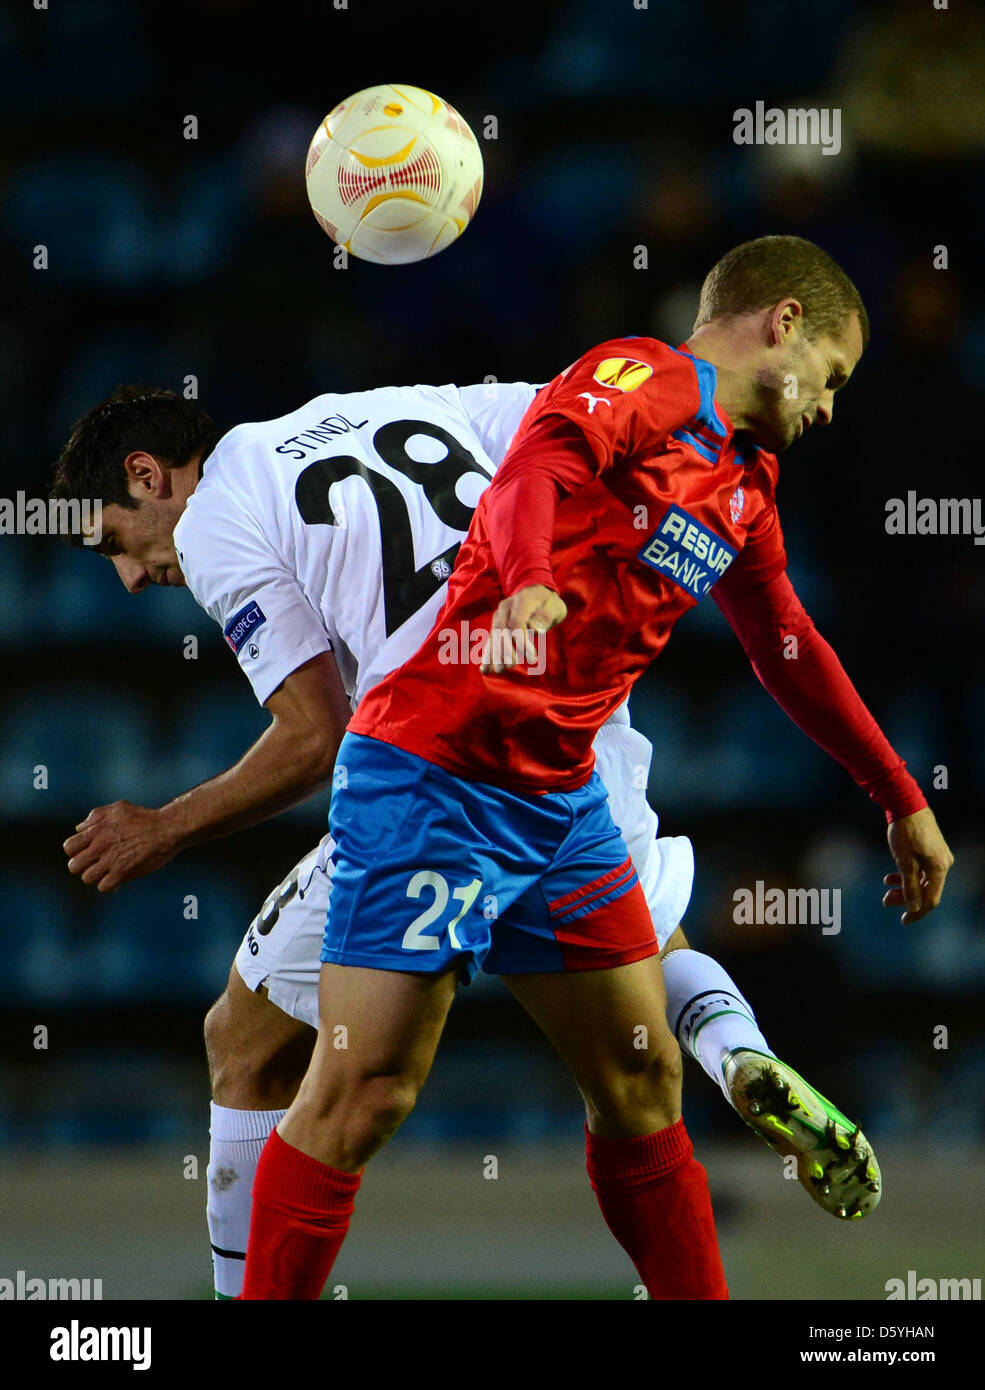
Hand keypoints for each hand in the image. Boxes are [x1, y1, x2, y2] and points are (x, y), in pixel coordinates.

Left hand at [63, 802, 179, 892]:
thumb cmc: (144, 817)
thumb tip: (79, 828)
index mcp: (96, 831)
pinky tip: (118, 879)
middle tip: (96, 864)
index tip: (88, 851)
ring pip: (87, 878)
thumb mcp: (118, 808)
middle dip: (83, 866)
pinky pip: (104, 887)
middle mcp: (100, 846)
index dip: (75, 852)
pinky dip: (109, 885)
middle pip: (74, 866)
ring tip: (107, 872)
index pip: (69, 847)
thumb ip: (95, 816)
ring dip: (96, 877)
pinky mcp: (123, 873)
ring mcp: (111, 861)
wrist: (167, 829)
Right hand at [480, 584, 567, 674]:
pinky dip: (488, 654)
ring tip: (496, 671)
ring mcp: (499, 616)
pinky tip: (485, 669)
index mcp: (522, 601)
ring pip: (493, 636)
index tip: (532, 658)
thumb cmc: (548, 603)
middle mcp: (506, 607)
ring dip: (494, 655)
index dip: (522, 641)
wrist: (534, 592)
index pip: (517, 622)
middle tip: (511, 666)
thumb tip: (536, 630)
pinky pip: (490, 640)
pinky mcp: (496, 625)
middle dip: (505, 649)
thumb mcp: (554, 606)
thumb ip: (546, 616)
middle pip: (501, 630)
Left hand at [884, 806, 953, 922]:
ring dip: (904, 887)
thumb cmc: (905, 833)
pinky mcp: (932, 851)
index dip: (916, 912)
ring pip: (922, 880)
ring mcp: (939, 857)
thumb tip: (914, 908)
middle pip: (926, 890)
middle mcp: (943, 864)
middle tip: (886, 901)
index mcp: (939, 869)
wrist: (907, 805)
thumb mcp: (904, 862)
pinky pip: (921, 870)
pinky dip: (907, 875)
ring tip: (886, 890)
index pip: (931, 900)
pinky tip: (889, 878)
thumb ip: (909, 887)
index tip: (903, 920)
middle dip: (906, 898)